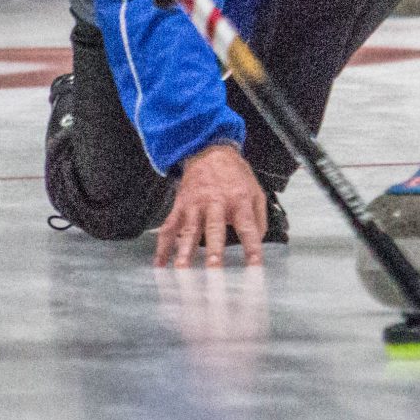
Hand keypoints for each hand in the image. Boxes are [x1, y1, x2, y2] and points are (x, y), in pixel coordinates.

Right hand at [156, 141, 267, 266]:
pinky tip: (160, 262)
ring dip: (184, 250)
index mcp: (238, 200)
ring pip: (189, 230)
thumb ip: (259, 218)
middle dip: (213, 250)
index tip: (254, 267)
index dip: (252, 248)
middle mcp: (216, 203)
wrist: (209, 151)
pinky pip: (170, 227)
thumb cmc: (234, 174)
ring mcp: (195, 205)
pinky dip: (163, 245)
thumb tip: (258, 241)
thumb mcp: (256, 191)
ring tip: (182, 268)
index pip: (248, 227)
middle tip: (213, 268)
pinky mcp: (180, 206)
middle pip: (214, 229)